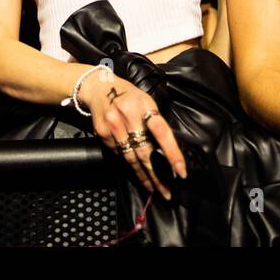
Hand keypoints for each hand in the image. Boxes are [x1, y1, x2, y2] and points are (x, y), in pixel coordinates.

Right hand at [82, 69, 186, 198]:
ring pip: (130, 158)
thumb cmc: (130, 97)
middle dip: (157, 175)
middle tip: (167, 192)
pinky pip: (118, 154)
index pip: (162, 132)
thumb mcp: (146, 102)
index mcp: (145, 105)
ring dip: (144, 176)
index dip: (172, 153)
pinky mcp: (102, 133)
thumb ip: (155, 122)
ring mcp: (113, 124)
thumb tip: (168, 152)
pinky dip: (128, 163)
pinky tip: (136, 171)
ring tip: (154, 188)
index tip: (181, 172)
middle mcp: (128, 115)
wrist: (99, 87)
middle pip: (145, 151)